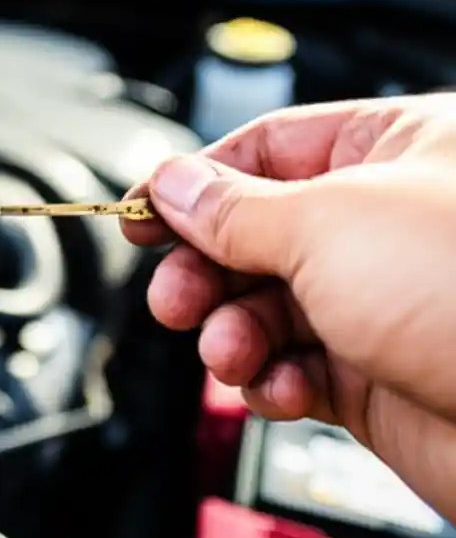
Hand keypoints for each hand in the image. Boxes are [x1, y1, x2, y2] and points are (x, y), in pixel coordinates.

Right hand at [122, 93, 455, 522]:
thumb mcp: (330, 225)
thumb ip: (233, 209)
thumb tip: (173, 184)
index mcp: (398, 150)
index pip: (267, 149)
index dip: (194, 182)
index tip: (140, 213)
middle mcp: (390, 223)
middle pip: (255, 233)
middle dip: (204, 269)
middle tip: (173, 295)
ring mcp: (385, 300)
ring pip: (266, 306)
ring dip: (232, 333)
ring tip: (230, 351)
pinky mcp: (380, 373)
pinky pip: (294, 368)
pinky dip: (272, 381)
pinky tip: (279, 387)